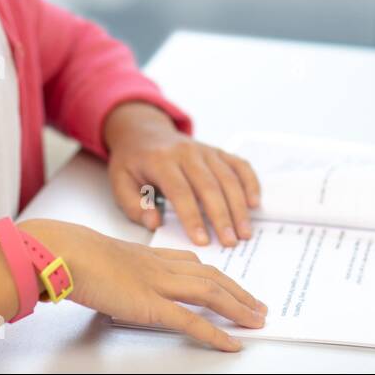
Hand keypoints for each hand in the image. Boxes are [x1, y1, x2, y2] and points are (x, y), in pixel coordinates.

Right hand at [18, 218, 266, 351]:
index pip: (192, 262)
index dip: (216, 275)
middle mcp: (159, 266)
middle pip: (210, 276)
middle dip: (238, 292)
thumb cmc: (70, 254)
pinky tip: (231, 343)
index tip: (230, 284)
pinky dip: (215, 333)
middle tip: (258, 306)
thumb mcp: (99, 257)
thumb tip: (112, 280)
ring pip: (210, 293)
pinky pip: (191, 321)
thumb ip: (115, 269)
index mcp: (147, 255)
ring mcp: (157, 284)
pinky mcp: (151, 305)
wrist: (62, 251)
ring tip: (256, 321)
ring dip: (237, 308)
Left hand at [102, 101, 260, 246]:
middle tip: (231, 242)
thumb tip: (155, 223)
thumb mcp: (119, 183)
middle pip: (209, 186)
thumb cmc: (132, 163)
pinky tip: (254, 203)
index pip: (180, 191)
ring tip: (244, 232)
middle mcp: (186, 152)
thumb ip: (134, 206)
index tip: (202, 241)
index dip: (192, 217)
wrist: (143, 131)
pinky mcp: (218, 151)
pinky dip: (250, 182)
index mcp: (160, 161)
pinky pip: (239, 164)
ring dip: (239, 206)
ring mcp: (205, 150)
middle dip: (222, 216)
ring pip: (228, 177)